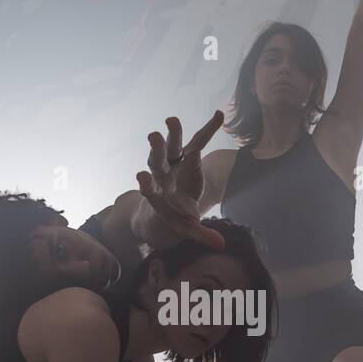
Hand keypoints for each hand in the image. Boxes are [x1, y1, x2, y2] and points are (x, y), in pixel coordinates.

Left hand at [136, 111, 226, 249]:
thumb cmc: (176, 216)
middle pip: (156, 160)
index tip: (142, 178)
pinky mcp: (187, 155)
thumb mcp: (187, 228)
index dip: (145, 184)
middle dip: (155, 150)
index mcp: (156, 194)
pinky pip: (198, 141)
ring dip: (171, 134)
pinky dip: (208, 130)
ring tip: (172, 120)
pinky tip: (219, 115)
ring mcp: (173, 162)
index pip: (148, 189)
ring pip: (171, 147)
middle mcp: (161, 174)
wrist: (172, 203)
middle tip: (153, 137)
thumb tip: (221, 246)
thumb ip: (201, 234)